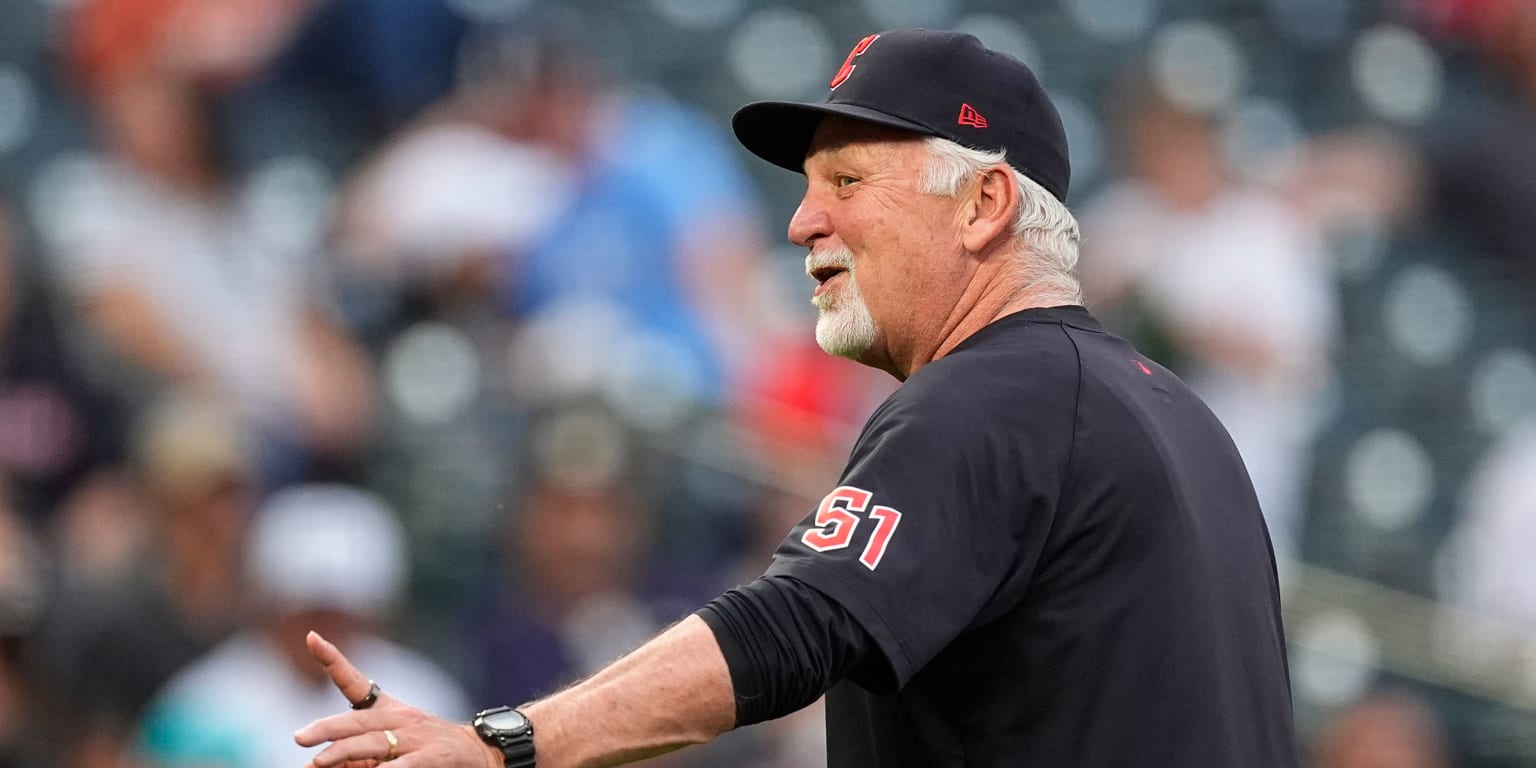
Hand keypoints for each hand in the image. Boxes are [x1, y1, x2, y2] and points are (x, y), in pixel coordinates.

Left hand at [293, 631, 499, 767]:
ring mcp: (418, 736)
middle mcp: (401, 717)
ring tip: (319, 762)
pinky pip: (406, 764)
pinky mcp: (434, 756)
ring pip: (375, 742)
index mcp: (388, 709)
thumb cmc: (428, 748)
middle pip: (358, 720)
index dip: (333, 659)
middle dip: (326, 728)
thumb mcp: (393, 744)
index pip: (355, 681)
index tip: (311, 636)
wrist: (480, 752)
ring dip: (344, 751)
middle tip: (299, 737)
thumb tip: (316, 761)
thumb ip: (358, 750)